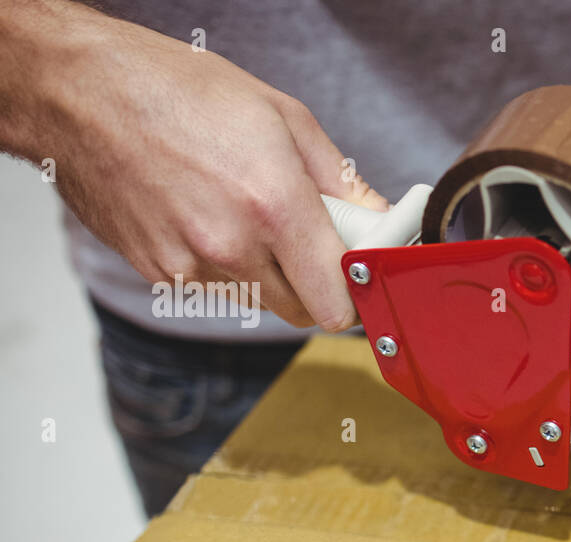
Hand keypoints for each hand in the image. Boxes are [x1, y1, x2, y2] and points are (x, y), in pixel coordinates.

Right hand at [38, 8, 386, 329]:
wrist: (81, 92)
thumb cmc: (178, 91)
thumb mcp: (282, 117)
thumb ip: (341, 181)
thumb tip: (379, 220)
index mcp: (274, 205)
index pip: (336, 298)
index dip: (354, 292)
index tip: (358, 276)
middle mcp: (233, 245)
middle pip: (304, 311)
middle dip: (316, 285)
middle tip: (311, 243)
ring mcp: (191, 265)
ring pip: (260, 301)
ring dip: (269, 275)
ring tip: (247, 215)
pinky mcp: (159, 273)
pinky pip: (215, 289)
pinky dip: (225, 266)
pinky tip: (207, 217)